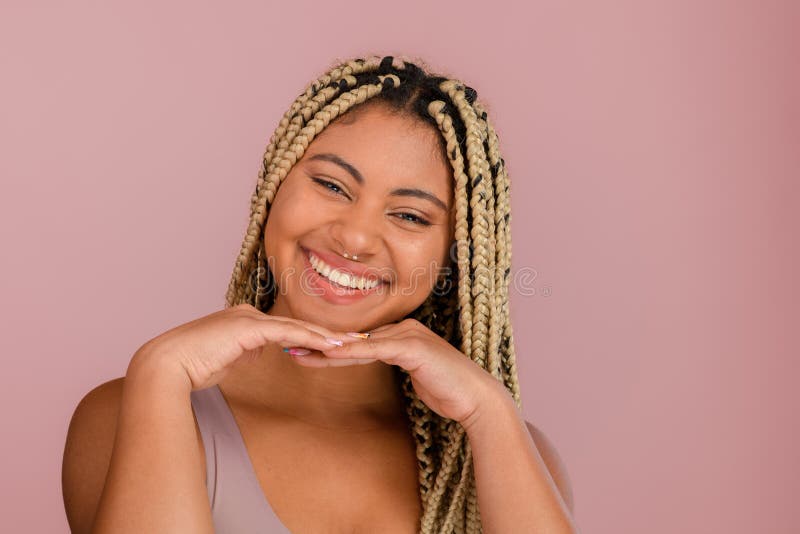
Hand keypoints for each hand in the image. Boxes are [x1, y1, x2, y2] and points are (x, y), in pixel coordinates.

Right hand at [130, 303, 358, 390]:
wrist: (167, 365)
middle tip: (352, 340)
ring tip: (350, 343)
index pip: (283, 328)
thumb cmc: (191, 366)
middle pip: (295, 323)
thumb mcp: (224, 358)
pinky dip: (311, 338)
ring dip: (325, 336)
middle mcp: (247, 314)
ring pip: (296, 326)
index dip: (309, 336)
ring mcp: (247, 318)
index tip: (331, 344)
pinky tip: (331, 345)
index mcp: (241, 320)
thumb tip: (256, 352)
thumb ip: (243, 352)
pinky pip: (288, 333)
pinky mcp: (248, 327)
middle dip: (325, 333)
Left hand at [289, 318, 508, 426]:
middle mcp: (403, 329)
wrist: (475, 398)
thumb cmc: (447, 390)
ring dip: (327, 349)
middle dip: (321, 344)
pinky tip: (329, 356)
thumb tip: (377, 361)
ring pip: (359, 343)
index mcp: (402, 334)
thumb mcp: (415, 376)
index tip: (305, 351)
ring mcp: (408, 335)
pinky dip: (350, 353)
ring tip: (299, 352)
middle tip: (289, 346)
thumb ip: (396, 364)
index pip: (359, 341)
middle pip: (354, 339)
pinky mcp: (412, 347)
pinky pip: (374, 350)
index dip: (331, 347)